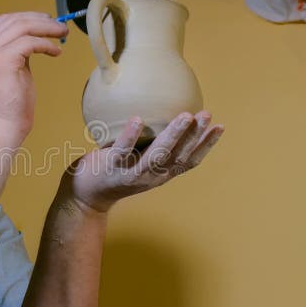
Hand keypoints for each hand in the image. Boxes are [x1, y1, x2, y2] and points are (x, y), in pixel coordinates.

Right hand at [0, 12, 67, 144]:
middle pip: (13, 20)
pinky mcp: (3, 60)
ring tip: (62, 33)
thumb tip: (35, 37)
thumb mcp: (12, 72)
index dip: (28, 18)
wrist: (2, 127)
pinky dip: (46, 44)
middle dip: (40, 19)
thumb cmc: (10, 106)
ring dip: (46, 28)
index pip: (4, 22)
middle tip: (60, 26)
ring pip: (22, 27)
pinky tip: (56, 52)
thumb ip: (17, 53)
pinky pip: (30, 42)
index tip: (47, 22)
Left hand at [59, 111, 224, 213]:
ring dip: (172, 135)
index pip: (190, 161)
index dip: (206, 145)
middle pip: (178, 156)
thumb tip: (165, 112)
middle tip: (206, 114)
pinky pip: (123, 151)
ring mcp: (132, 173)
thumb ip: (152, 146)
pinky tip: (137, 119)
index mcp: (161, 174)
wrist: (85, 195)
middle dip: (194, 136)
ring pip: (157, 155)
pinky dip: (131, 136)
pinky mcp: (111, 168)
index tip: (220, 126)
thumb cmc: (115, 170)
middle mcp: (150, 176)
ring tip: (184, 116)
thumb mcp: (139, 161)